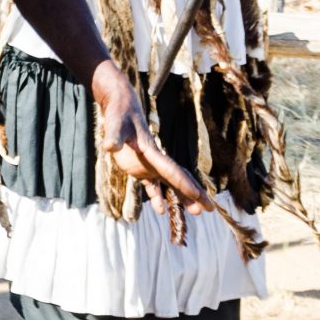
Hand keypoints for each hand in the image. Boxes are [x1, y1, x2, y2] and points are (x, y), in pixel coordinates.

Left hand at [92, 62, 209, 216]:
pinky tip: (162, 211)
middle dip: (194, 194)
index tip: (198, 195)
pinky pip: (152, 185)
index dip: (183, 184)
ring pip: (170, 184)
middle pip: (179, 179)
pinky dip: (157, 197)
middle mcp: (154, 160)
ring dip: (182, 198)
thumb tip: (110, 146)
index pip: (171, 170)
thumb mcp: (115, 123)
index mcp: (151, 151)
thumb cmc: (118, 114)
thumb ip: (113, 135)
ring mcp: (149, 164)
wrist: (121, 106)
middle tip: (210, 209)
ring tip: (197, 212)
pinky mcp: (140, 167)